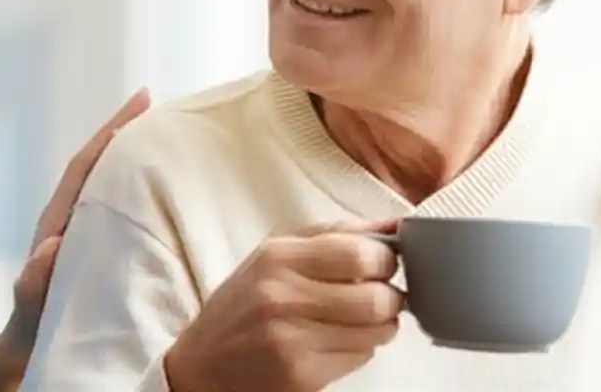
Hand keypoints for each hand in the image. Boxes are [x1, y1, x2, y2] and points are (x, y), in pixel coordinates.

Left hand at [0, 88, 151, 359]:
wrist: (32, 346)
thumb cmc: (33, 327)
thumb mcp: (32, 303)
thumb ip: (36, 277)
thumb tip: (50, 244)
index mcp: (57, 219)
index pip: (85, 164)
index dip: (110, 131)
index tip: (139, 102)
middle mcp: (70, 215)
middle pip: (99, 160)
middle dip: (123, 129)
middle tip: (154, 101)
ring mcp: (83, 226)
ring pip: (110, 179)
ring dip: (132, 153)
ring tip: (164, 132)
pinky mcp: (97, 241)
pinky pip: (120, 203)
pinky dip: (139, 186)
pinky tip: (163, 184)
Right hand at [164, 219, 403, 391]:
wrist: (203, 363)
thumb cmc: (245, 303)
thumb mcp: (275, 254)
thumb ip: (334, 234)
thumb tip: (397, 224)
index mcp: (277, 257)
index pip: (360, 252)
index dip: (385, 259)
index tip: (382, 264)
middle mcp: (282, 296)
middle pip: (376, 296)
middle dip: (391, 297)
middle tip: (381, 296)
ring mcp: (291, 339)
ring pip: (377, 331)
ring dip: (380, 326)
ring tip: (360, 321)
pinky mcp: (301, 375)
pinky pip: (361, 358)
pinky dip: (360, 349)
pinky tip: (336, 342)